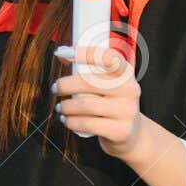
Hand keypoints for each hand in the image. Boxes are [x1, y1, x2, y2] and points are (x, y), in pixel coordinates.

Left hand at [52, 44, 145, 159]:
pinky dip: (71, 121)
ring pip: (86, 104)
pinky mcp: (121, 130)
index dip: (84, 53)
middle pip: (90, 82)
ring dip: (66, 106)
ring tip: (60, 107)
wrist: (130, 132)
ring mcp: (128, 111)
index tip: (62, 53)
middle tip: (54, 88)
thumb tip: (61, 54)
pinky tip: (66, 120)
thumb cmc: (110, 102)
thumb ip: (88, 69)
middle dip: (65, 85)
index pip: (107, 57)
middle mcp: (130, 90)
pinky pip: (88, 124)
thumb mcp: (106, 84)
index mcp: (126, 73)